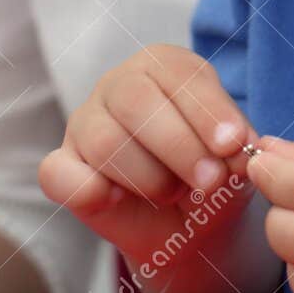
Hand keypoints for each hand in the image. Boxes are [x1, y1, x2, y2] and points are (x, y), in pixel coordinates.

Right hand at [38, 44, 258, 262]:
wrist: (188, 226)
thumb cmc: (210, 176)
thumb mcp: (233, 160)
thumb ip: (234, 150)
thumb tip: (235, 149)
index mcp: (163, 66)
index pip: (178, 74)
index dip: (206, 110)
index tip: (233, 145)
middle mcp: (119, 85)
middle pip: (136, 101)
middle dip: (179, 146)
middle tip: (210, 181)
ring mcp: (84, 123)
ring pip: (104, 141)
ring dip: (149, 177)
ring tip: (174, 192)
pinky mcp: (62, 165)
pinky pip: (58, 173)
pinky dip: (88, 189)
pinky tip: (117, 199)